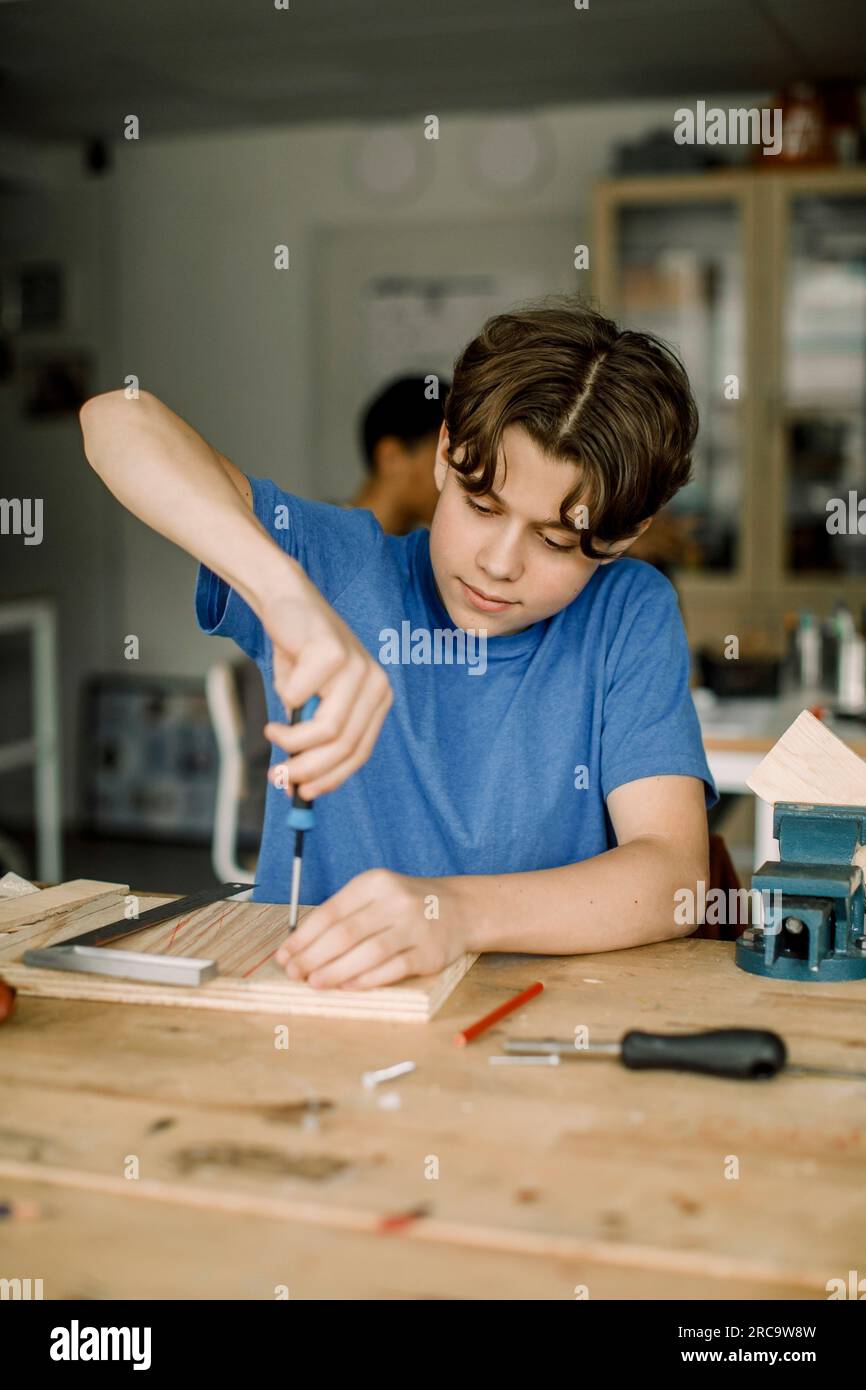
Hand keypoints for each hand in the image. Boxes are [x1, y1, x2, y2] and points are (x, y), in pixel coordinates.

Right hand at [259, 572, 391, 798]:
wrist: (287, 602)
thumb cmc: (299, 657)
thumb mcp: (312, 704)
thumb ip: (313, 740)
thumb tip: (297, 786)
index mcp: (378, 699)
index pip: (359, 752)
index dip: (330, 778)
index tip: (302, 792)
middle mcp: (377, 684)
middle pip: (344, 746)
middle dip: (307, 768)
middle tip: (279, 775)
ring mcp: (359, 667)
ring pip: (328, 729)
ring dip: (292, 740)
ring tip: (273, 732)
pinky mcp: (334, 652)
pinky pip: (301, 696)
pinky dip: (285, 698)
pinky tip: (281, 686)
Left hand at [276, 869, 468, 988]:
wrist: (458, 909)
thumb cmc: (404, 906)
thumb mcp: (375, 895)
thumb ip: (343, 914)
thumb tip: (301, 947)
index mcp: (375, 883)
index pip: (331, 911)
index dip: (304, 937)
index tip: (285, 954)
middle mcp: (396, 901)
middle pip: (346, 933)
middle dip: (314, 957)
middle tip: (294, 973)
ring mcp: (415, 927)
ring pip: (368, 953)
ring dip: (336, 971)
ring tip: (315, 983)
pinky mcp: (430, 953)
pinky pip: (392, 969)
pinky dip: (366, 979)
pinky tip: (347, 986)